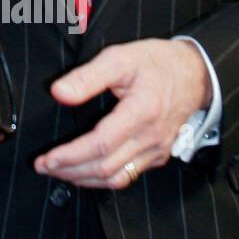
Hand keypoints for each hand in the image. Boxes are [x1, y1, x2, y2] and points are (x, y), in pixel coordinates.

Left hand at [34, 38, 211, 188]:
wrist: (194, 74)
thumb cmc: (156, 63)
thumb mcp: (120, 58)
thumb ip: (87, 76)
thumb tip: (58, 93)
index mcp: (141, 112)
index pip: (100, 145)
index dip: (70, 155)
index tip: (46, 158)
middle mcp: (151, 137)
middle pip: (106, 167)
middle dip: (70, 171)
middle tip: (43, 167)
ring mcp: (156, 150)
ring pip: (117, 178)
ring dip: (84, 179)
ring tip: (59, 172)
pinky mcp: (158, 155)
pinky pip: (129, 175)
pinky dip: (104, 178)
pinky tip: (85, 172)